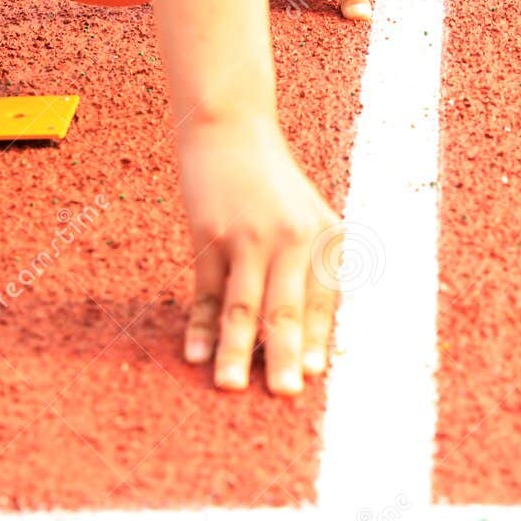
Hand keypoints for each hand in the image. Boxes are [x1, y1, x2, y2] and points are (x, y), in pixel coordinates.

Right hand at [179, 116, 340, 393]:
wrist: (230, 126)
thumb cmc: (269, 181)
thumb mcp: (305, 216)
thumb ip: (310, 266)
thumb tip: (306, 333)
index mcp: (326, 237)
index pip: (324, 301)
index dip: (317, 340)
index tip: (314, 377)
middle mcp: (294, 238)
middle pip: (289, 309)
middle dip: (285, 356)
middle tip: (286, 395)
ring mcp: (250, 236)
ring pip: (245, 306)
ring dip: (235, 351)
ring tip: (230, 387)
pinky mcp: (211, 234)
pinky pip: (206, 290)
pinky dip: (199, 324)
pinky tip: (194, 353)